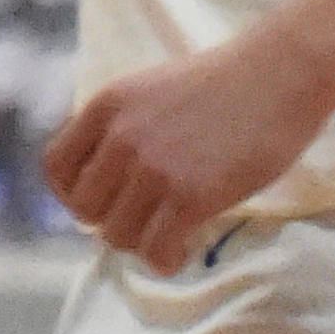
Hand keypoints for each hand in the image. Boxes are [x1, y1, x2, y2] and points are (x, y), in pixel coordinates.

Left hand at [42, 27, 334, 268]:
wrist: (278, 74)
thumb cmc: (223, 84)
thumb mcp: (148, 91)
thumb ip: (121, 126)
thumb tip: (106, 176)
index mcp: (105, 107)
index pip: (56, 166)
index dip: (72, 194)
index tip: (102, 202)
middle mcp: (120, 137)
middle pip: (84, 207)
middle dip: (110, 221)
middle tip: (142, 222)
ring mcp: (154, 167)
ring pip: (117, 234)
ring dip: (139, 243)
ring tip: (165, 237)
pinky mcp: (192, 195)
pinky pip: (157, 248)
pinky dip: (164, 259)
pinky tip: (181, 252)